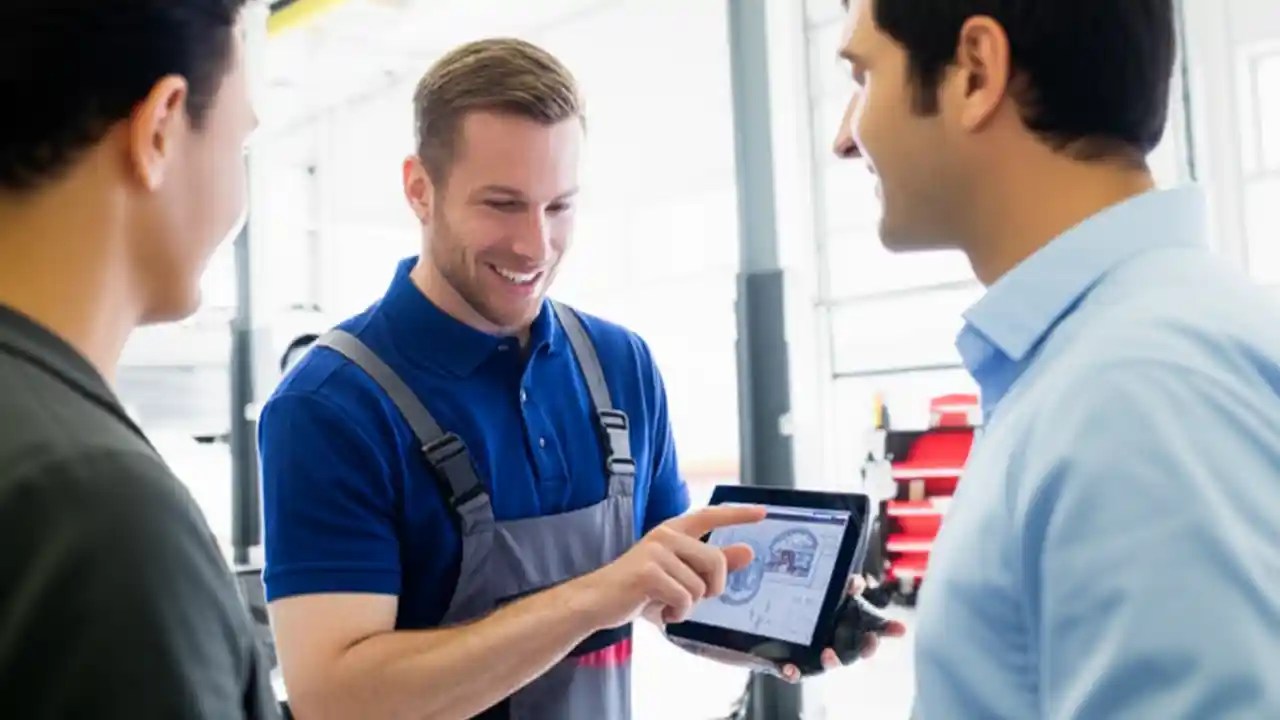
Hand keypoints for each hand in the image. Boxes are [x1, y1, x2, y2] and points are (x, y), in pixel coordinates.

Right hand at [576, 505, 767, 629]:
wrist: (597, 602)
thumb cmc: (638, 590)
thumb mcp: (680, 577)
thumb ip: (713, 564)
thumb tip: (747, 552)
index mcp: (673, 532)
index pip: (710, 516)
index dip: (737, 515)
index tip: (762, 513)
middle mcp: (666, 536)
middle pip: (716, 561)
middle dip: (711, 588)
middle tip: (688, 599)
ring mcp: (656, 551)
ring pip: (700, 586)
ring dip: (688, 606)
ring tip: (665, 604)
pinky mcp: (649, 572)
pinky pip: (685, 599)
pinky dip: (676, 613)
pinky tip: (658, 610)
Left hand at [775, 575, 907, 682]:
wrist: (779, 618)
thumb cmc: (819, 608)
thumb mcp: (834, 593)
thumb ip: (848, 588)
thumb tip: (855, 582)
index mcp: (850, 634)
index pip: (870, 637)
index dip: (881, 636)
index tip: (888, 632)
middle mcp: (837, 649)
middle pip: (852, 655)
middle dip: (865, 649)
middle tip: (869, 642)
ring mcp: (816, 659)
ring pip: (827, 664)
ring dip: (831, 661)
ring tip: (828, 654)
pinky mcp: (793, 664)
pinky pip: (794, 672)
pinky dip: (792, 672)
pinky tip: (790, 669)